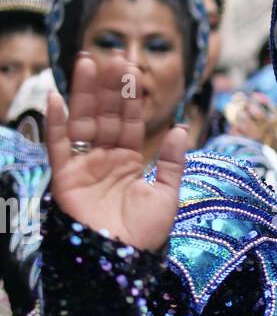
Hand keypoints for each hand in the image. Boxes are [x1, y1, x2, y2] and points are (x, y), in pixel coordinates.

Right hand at [45, 52, 187, 250]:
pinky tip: (57, 96)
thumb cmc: (145, 234)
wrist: (121, 259)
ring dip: (84, 92)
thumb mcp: (167, 195)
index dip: (130, 97)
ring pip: (83, 121)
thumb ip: (171, 162)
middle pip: (105, 115)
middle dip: (108, 87)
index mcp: (129, 162)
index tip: (132, 70)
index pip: (128, 122)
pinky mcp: (64, 176)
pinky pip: (58, 144)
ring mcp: (83, 166)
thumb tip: (181, 128)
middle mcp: (104, 159)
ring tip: (86, 62)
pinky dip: (56, 121)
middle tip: (112, 57)